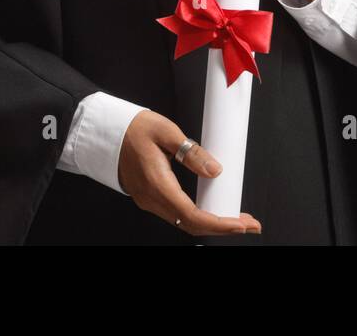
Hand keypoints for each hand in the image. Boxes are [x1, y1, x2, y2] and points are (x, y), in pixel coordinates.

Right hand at [117, 110, 261, 235]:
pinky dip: (199, 217)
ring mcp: (149, 201)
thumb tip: (216, 171)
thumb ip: (192, 152)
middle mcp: (152, 199)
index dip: (218, 223)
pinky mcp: (150, 197)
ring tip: (237, 218)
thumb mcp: (166, 131)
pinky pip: (177, 214)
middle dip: (223, 228)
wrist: (106, 131)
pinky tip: (213, 210)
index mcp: (157, 184)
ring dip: (212, 224)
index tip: (240, 223)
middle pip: (191, 225)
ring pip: (184, 222)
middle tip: (250, 224)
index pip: (191, 215)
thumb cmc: (134, 128)